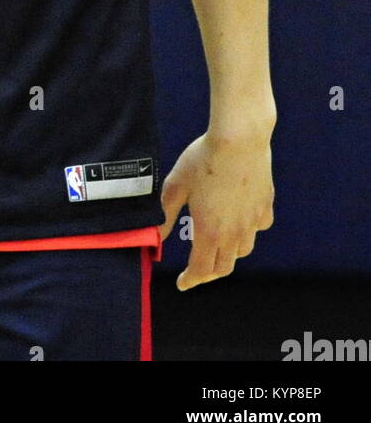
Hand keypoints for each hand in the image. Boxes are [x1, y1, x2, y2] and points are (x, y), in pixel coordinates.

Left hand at [159, 130, 274, 289]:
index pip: (201, 269)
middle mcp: (234, 232)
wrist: (239, 139)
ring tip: (217, 246)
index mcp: (209, 231)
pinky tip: (240, 221)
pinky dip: (248, 231)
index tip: (182, 283)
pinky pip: (257, 228)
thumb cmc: (204, 159)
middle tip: (196, 269)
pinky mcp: (265, 206)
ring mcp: (253, 221)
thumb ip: (166, 214)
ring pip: (243, 250)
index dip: (190, 280)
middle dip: (207, 273)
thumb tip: (155, 236)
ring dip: (228, 254)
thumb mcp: (176, 185)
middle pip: (224, 267)